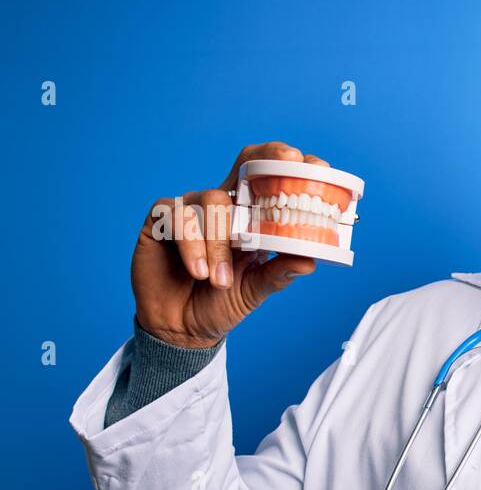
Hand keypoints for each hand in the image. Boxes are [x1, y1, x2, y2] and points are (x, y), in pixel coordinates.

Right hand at [131, 141, 326, 348]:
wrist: (182, 328)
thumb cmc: (220, 301)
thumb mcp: (256, 288)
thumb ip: (279, 272)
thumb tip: (310, 261)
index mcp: (249, 217)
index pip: (269, 178)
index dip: (288, 165)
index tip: (311, 164)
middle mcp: (222, 206)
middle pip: (244, 165)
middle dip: (266, 161)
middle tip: (287, 163)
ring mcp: (191, 209)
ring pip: (211, 201)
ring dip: (220, 241)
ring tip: (220, 280)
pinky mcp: (160, 221)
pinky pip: (178, 218)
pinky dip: (192, 245)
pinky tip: (199, 271)